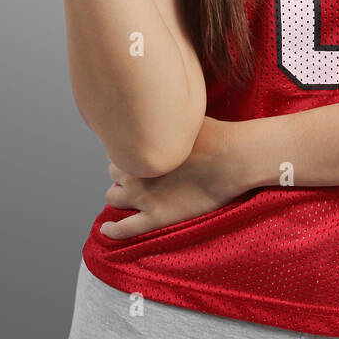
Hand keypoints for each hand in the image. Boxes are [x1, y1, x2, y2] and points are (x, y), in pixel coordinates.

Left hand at [100, 117, 249, 238]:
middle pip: (114, 173)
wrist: (232, 159)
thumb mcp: (183, 117)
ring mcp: (143, 197)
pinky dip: (112, 230)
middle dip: (124, 172)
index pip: (120, 150)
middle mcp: (133, 172)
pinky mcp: (156, 218)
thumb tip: (164, 107)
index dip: (131, 152)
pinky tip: (106, 229)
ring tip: (131, 195)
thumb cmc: (214, 135)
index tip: (143, 153)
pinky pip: (124, 229)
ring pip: (113, 198)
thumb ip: (166, 119)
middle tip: (141, 173)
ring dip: (119, 195)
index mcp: (137, 147)